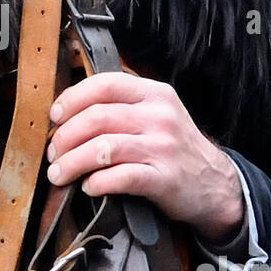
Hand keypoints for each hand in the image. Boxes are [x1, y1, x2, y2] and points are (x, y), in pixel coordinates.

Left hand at [47, 72, 243, 243]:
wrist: (216, 184)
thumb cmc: (175, 148)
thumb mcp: (157, 113)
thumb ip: (122, 105)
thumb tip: (68, 111)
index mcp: (154, 94)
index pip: (104, 84)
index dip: (71, 99)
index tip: (55, 117)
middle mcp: (159, 116)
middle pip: (96, 118)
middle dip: (65, 137)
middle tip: (54, 154)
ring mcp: (163, 147)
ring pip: (103, 148)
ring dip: (72, 163)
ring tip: (60, 174)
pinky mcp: (164, 179)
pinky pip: (120, 177)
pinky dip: (96, 183)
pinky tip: (89, 187)